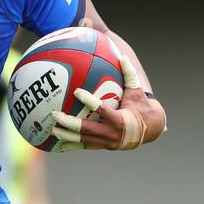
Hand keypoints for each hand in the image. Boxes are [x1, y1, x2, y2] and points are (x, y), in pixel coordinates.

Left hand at [48, 53, 165, 151]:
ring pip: (84, 140)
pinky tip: (59, 144)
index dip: (89, 101)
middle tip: (55, 115)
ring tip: (51, 131)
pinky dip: (73, 145)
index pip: (101, 109)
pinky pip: (86, 146)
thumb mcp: (137, 91)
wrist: (151, 130)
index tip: (76, 91)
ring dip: (67, 136)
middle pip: (87, 129)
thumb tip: (122, 56)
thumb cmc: (141, 107)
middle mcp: (112, 133)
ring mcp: (107, 143)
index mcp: (120, 119)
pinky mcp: (104, 147)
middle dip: (69, 123)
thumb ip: (129, 74)